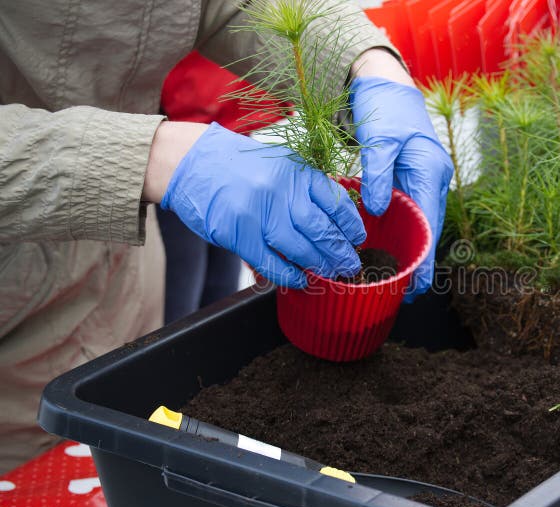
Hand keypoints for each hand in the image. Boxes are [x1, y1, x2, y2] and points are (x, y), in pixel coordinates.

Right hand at [153, 122, 365, 287]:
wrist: (191, 163)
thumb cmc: (239, 167)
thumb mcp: (280, 165)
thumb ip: (305, 189)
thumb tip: (334, 221)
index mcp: (296, 170)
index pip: (335, 201)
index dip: (350, 225)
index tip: (357, 238)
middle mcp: (281, 189)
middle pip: (322, 229)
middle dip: (340, 252)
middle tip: (349, 265)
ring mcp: (259, 211)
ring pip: (300, 248)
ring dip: (319, 265)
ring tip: (331, 273)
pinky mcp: (238, 232)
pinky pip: (271, 262)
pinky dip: (289, 275)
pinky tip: (300, 279)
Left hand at [350, 51, 452, 300]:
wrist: (388, 89)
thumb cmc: (386, 112)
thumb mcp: (380, 143)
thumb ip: (378, 177)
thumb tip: (374, 211)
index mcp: (431, 174)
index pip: (430, 226)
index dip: (425, 258)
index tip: (419, 285)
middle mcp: (432, 182)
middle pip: (429, 231)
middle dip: (420, 263)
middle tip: (405, 294)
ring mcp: (424, 183)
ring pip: (419, 225)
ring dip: (410, 251)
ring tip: (396, 281)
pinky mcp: (412, 183)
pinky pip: (409, 214)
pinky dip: (399, 233)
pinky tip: (387, 250)